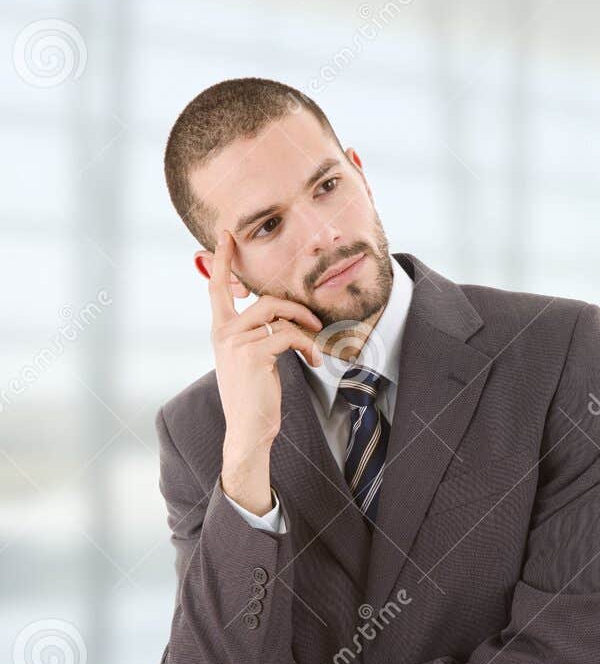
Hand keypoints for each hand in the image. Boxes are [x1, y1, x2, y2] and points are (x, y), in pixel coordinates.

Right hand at [208, 230, 323, 513]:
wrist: (248, 428)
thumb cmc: (256, 396)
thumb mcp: (254, 359)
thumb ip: (261, 335)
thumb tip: (286, 319)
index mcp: (221, 329)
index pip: (217, 287)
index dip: (222, 260)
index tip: (225, 234)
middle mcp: (223, 331)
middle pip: (265, 298)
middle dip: (296, 308)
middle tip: (316, 324)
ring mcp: (236, 341)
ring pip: (279, 314)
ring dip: (306, 328)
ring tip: (317, 346)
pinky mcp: (253, 353)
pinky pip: (289, 335)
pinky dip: (309, 347)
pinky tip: (315, 363)